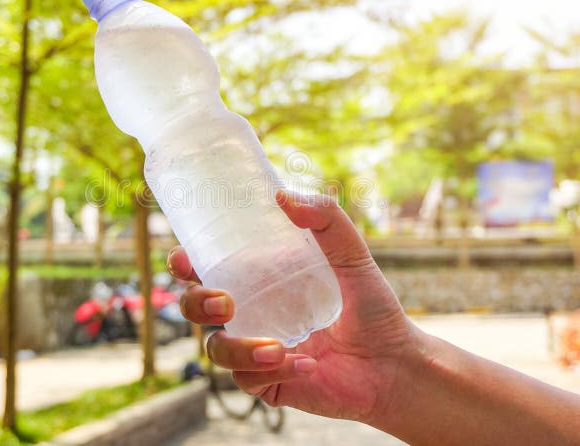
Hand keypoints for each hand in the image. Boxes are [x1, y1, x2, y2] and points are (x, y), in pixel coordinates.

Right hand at [167, 190, 424, 424]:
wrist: (395, 362)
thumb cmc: (371, 306)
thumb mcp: (351, 253)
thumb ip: (325, 219)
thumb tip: (283, 196)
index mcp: (260, 280)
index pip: (208, 269)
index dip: (185, 264)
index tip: (184, 259)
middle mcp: (251, 313)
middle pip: (195, 308)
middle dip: (196, 304)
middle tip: (225, 303)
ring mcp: (255, 349)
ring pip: (215, 349)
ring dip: (236, 347)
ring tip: (276, 349)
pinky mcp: (267, 384)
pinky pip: (246, 379)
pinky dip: (271, 370)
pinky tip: (307, 364)